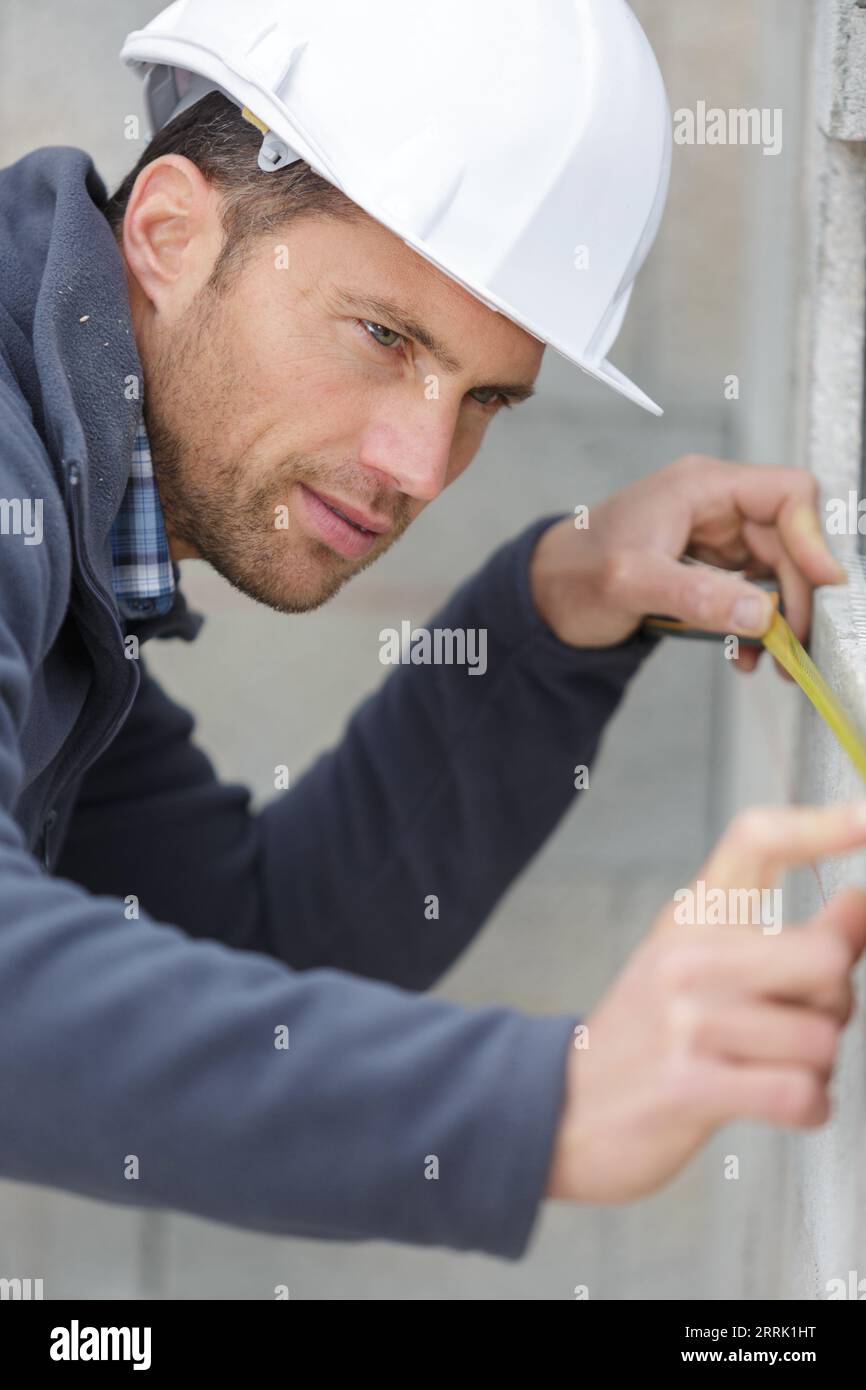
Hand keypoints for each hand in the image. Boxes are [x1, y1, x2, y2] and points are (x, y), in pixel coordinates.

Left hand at [529, 454, 845, 659]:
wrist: (542, 598)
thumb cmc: (574, 574)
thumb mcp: (631, 584)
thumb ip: (697, 596)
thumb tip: (761, 614)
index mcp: (701, 487)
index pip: (787, 494)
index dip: (812, 539)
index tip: (821, 588)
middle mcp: (714, 507)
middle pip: (788, 541)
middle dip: (797, 595)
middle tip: (795, 647)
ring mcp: (713, 539)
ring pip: (775, 572)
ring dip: (780, 618)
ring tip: (776, 662)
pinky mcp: (707, 571)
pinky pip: (750, 595)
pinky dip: (754, 626)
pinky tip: (746, 656)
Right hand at [545, 802, 865, 1203]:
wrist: (566, 1108)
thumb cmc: (648, 1036)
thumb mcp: (703, 968)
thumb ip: (786, 940)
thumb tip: (857, 904)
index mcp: (692, 916)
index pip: (756, 842)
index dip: (820, 825)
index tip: (865, 818)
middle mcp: (688, 957)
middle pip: (826, 955)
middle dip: (838, 1003)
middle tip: (803, 1018)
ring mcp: (686, 1020)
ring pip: (822, 1038)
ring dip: (818, 1067)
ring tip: (775, 1066)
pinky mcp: (689, 1086)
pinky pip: (800, 1094)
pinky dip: (809, 1108)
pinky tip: (783, 1101)